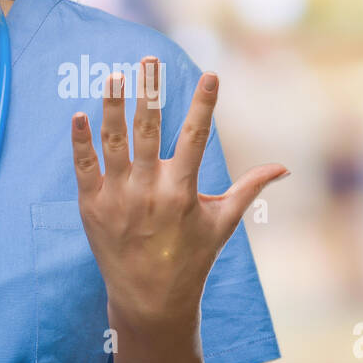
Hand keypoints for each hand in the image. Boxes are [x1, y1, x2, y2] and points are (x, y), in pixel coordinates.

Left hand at [70, 57, 287, 331]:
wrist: (149, 302)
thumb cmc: (191, 260)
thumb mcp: (222, 224)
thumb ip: (250, 189)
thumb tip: (284, 168)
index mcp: (182, 192)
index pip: (195, 137)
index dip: (203, 104)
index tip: (210, 74)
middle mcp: (149, 192)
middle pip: (148, 131)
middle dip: (150, 92)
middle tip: (151, 60)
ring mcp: (117, 198)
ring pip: (113, 144)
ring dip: (112, 107)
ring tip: (114, 76)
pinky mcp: (92, 207)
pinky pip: (84, 168)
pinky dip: (80, 142)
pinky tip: (78, 115)